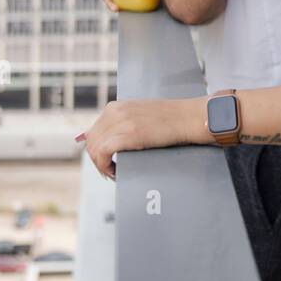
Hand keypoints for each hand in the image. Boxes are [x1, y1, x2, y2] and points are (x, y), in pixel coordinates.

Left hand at [75, 98, 197, 179]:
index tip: (106, 161)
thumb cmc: (170, 120)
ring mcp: (120, 122)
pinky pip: (103, 153)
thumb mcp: (140, 115)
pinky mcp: (128, 135)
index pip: (93, 132)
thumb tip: (109, 141)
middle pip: (92, 141)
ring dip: (102, 166)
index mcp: (115, 107)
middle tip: (110, 171)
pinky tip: (116, 172)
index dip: (97, 150)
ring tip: (115, 173)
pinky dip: (105, 166)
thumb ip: (123, 123)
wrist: (188, 117)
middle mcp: (114, 112)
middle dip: (98, 160)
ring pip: (94, 149)